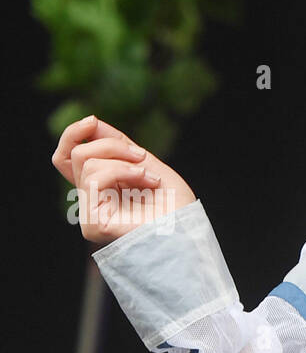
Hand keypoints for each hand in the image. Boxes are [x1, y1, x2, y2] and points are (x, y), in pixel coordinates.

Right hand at [52, 114, 196, 246]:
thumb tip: (91, 123)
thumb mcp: (147, 164)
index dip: (73, 135)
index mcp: (102, 188)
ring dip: (123, 160)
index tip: (92, 121)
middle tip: (142, 157)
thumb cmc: (177, 206)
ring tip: (149, 176)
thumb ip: (118, 145)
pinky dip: (122, 171)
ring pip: (86, 162)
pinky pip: (94, 178)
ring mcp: (92, 214)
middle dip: (112, 145)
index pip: (66, 158)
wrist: (191, 231)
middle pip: (77, 154)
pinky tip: (147, 181)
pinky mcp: (94, 224)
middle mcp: (93, 201)